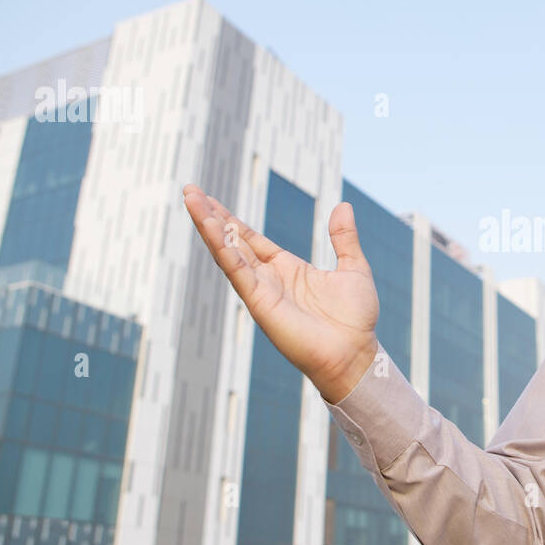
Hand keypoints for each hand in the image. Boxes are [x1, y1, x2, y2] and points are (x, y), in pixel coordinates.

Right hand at [182, 185, 379, 402]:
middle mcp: (269, 278)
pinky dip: (222, 248)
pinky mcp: (260, 302)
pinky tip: (210, 226)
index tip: (210, 199)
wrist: (354, 354)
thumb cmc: (355, 320)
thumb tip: (343, 206)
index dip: (231, 219)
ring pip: (228, 252)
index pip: (251, 239)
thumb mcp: (353, 268)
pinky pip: (237, 270)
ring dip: (208, 226)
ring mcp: (261, 290)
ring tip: (191, 198)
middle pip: (232, 241)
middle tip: (190, 190)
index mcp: (287, 269)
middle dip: (211, 216)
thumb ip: (344, 238)